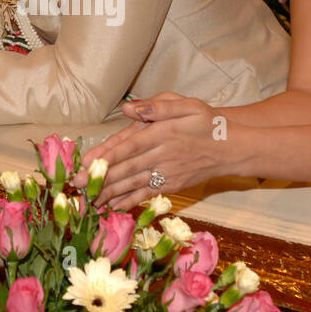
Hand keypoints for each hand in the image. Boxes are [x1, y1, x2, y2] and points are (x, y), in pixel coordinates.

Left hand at [79, 93, 235, 209]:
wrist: (234, 149)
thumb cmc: (208, 122)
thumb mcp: (187, 105)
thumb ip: (157, 106)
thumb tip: (129, 108)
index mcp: (162, 133)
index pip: (128, 145)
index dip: (106, 155)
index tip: (85, 164)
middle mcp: (163, 154)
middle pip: (126, 167)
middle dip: (99, 177)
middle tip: (76, 185)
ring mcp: (168, 172)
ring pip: (133, 183)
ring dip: (109, 192)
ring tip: (87, 199)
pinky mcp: (173, 185)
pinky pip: (147, 193)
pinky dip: (129, 201)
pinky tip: (113, 206)